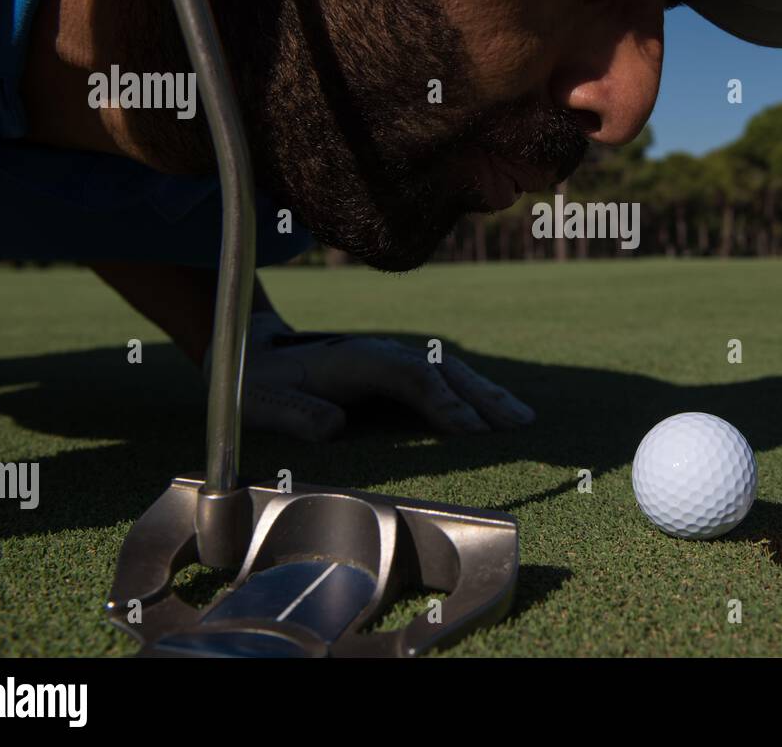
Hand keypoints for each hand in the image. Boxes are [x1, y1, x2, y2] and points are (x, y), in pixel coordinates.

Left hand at [203, 312, 535, 441]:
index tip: (470, 429)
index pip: (410, 375)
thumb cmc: (262, 386)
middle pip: (443, 369)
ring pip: (452, 372)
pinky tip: (501, 410)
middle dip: (482, 397)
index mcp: (355, 358)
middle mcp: (384, 352)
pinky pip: (447, 378)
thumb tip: (332, 426)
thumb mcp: (264, 402)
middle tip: (518, 427)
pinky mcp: (401, 369)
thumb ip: (295, 414)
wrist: (256, 354)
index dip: (441, 400)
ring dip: (488, 394)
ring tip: (524, 420)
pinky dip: (477, 393)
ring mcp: (396, 357)